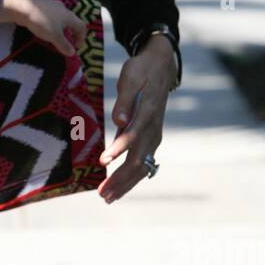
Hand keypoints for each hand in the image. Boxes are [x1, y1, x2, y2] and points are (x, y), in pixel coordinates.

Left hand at [26, 0, 87, 55]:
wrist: (25, 8)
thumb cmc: (42, 23)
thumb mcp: (54, 37)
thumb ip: (64, 45)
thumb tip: (72, 53)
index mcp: (69, 17)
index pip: (81, 27)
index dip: (81, 37)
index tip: (76, 46)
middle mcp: (63, 8)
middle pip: (71, 19)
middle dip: (71, 29)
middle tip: (67, 38)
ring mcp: (52, 1)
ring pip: (61, 8)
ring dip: (63, 17)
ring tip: (60, 25)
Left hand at [97, 34, 176, 203]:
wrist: (161, 66)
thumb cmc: (142, 70)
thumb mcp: (131, 77)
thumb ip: (125, 99)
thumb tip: (119, 119)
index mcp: (147, 114)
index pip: (132, 136)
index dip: (118, 150)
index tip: (103, 162)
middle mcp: (153, 129)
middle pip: (138, 160)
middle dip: (120, 179)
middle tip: (103, 194)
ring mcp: (154, 136)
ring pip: (142, 167)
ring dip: (125, 184)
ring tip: (108, 198)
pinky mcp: (152, 138)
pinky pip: (143, 163)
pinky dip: (131, 178)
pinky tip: (119, 188)